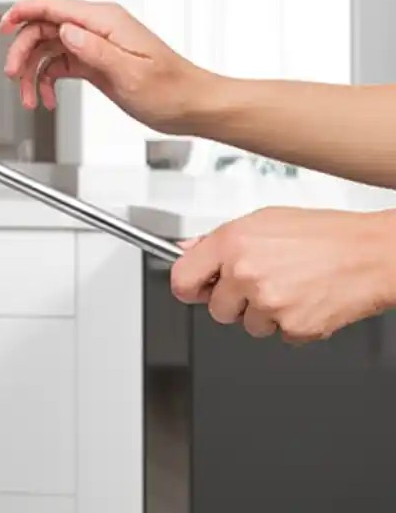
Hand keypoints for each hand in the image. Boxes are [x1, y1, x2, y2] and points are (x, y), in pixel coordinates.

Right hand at [0, 0, 213, 133]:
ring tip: (30, 98)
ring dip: (32, 73)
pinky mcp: (93, 60)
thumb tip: (66, 31)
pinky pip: (58, 64)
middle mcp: (96, 28)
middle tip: (14, 78)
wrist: (190, 105)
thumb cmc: (170, 90)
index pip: (53, 6)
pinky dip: (47, 81)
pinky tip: (48, 98)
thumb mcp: (131, 72)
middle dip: (23, 53)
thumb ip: (95, 50)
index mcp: (105, 21)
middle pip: (43, 28)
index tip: (2, 25)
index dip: (22, 12)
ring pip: (46, 47)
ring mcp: (93, 43)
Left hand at [171, 207, 395, 342]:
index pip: (182, 279)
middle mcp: (245, 273)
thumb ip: (219, 239)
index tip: (197, 288)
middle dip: (234, 301)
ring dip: (264, 313)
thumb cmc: (325, 234)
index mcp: (232, 243)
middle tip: (263, 282)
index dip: (190, 286)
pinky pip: (278, 335)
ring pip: (247, 325)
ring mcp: (268, 303)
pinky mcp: (292, 327)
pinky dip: (291, 324)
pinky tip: (306, 299)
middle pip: (215, 309)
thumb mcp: (264, 220)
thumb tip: (188, 249)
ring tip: (291, 286)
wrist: (374, 253)